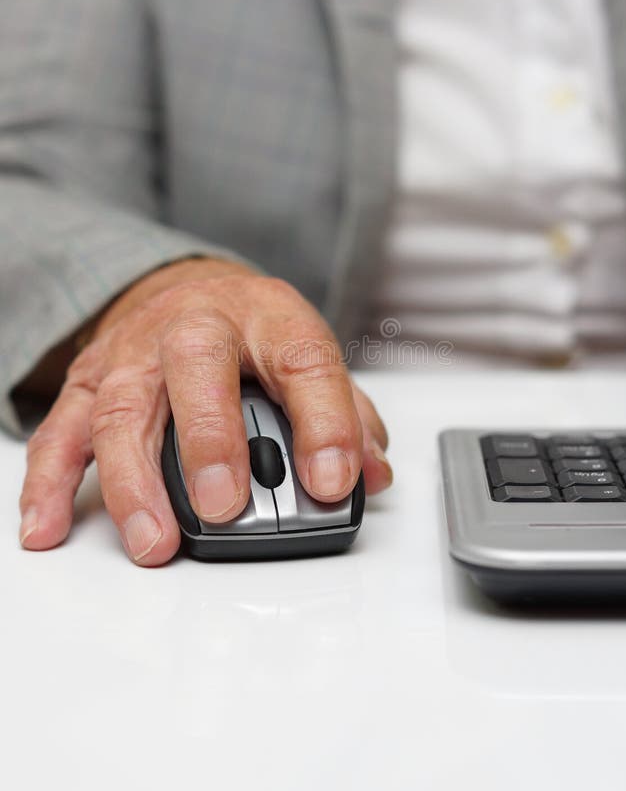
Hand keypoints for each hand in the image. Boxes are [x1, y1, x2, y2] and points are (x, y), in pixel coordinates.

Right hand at [18, 258, 392, 564]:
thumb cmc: (252, 333)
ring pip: (122, 406)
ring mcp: (136, 352)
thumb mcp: (307, 355)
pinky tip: (50, 526)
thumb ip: (344, 414)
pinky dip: (50, 482)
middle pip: (196, 364)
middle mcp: (197, 324)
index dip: (325, 422)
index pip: (304, 360)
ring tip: (154, 540)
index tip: (334, 481)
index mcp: (267, 317)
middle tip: (223, 507)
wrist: (187, 292)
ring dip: (132, 480)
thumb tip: (368, 473)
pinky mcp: (91, 382)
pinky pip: (62, 430)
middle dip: (208, 438)